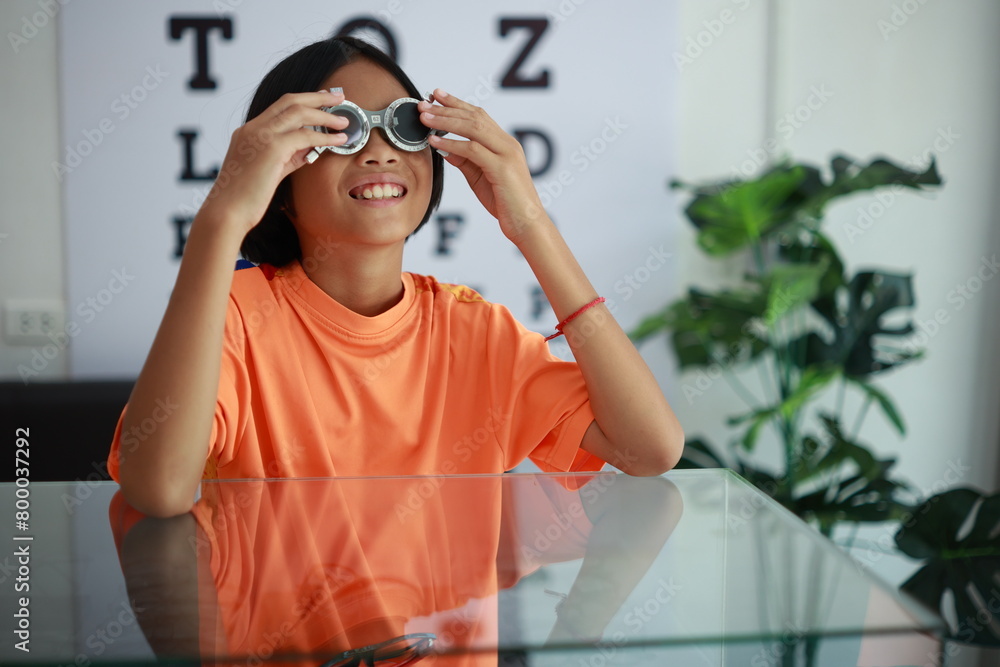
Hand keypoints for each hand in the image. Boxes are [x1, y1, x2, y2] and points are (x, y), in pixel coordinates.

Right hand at [200, 89, 349, 234]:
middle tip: (339, 96)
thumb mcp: (271, 171)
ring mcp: (261, 135)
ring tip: (344, 120)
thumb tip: (313, 147)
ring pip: (298, 112)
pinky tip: (339, 140)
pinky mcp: (271, 148)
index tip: (322, 98)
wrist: (227, 212)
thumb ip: (290, 156)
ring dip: (325, 114)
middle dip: (317, 97)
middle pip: (290, 100)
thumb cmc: (246, 198)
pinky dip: (325, 136)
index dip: (304, 100)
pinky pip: (305, 136)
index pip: (279, 107)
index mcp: (249, 131)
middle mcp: (253, 128)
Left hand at [418, 90, 549, 241]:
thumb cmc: (505, 203)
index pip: (479, 116)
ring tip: (425, 117)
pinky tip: (435, 141)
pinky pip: (473, 150)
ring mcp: (507, 154)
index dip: (457, 104)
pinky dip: (452, 143)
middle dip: (447, 108)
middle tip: (424, 102)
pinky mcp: (502, 168)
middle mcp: (508, 144)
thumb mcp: (479, 177)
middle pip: (475, 117)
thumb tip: (444, 146)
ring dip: (446, 120)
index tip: (436, 96)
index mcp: (504, 144)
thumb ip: (465, 160)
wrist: (527, 223)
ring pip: (474, 128)